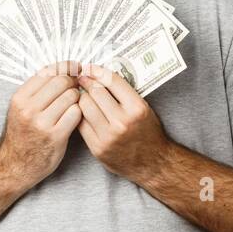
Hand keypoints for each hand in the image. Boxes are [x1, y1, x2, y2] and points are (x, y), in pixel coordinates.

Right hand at [0, 61, 83, 188]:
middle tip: (77, 85)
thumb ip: (38, 90)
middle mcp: (28, 109)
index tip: (74, 66)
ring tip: (73, 104)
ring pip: (71, 96)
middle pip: (61, 81)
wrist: (16, 164)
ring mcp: (42, 123)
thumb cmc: (23, 134)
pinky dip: (78, 113)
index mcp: (20, 98)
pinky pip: (76, 114)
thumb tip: (63, 69)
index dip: (65, 66)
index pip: (47, 71)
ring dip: (77, 98)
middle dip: (73, 81)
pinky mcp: (56, 136)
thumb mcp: (21, 108)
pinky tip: (74, 118)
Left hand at [75, 61, 169, 181]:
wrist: (153, 163)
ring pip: (84, 106)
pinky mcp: (97, 148)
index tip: (90, 67)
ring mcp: (108, 136)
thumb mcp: (144, 109)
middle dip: (87, 82)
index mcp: (137, 108)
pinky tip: (82, 111)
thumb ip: (125, 93)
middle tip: (82, 78)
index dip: (97, 71)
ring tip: (83, 95)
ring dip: (82, 98)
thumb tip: (101, 75)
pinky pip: (81, 124)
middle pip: (95, 92)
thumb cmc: (149, 133)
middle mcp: (122, 122)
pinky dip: (79, 114)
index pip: (112, 81)